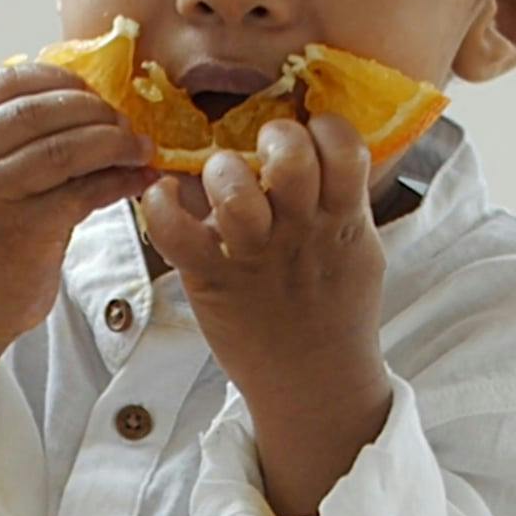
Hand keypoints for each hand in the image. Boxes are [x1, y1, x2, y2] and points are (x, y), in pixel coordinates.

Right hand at [0, 62, 151, 348]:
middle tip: (127, 124)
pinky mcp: (19, 230)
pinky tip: (138, 180)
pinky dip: (118, 181)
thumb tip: (94, 101)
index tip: (94, 94)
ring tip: (140, 148)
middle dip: (94, 111)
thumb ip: (19, 138)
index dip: (60, 80)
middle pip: (40, 110)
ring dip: (113, 141)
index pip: (9, 82)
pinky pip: (81, 192)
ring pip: (64, 147)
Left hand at [141, 112, 390, 515]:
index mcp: (341, 219)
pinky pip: (174, 232)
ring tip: (222, 180)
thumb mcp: (357, 248)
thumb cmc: (333, 309)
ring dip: (223, 170)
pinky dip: (158, 206)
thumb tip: (321, 143)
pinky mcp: (212, 280)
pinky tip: (162, 195)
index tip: (312, 138)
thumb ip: (341, 200)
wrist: (314, 386)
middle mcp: (298, 231)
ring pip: (233, 189)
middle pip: (290, 157)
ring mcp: (253, 256)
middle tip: (266, 155)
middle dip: (276, 138)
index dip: (326, 129)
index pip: (344, 146)